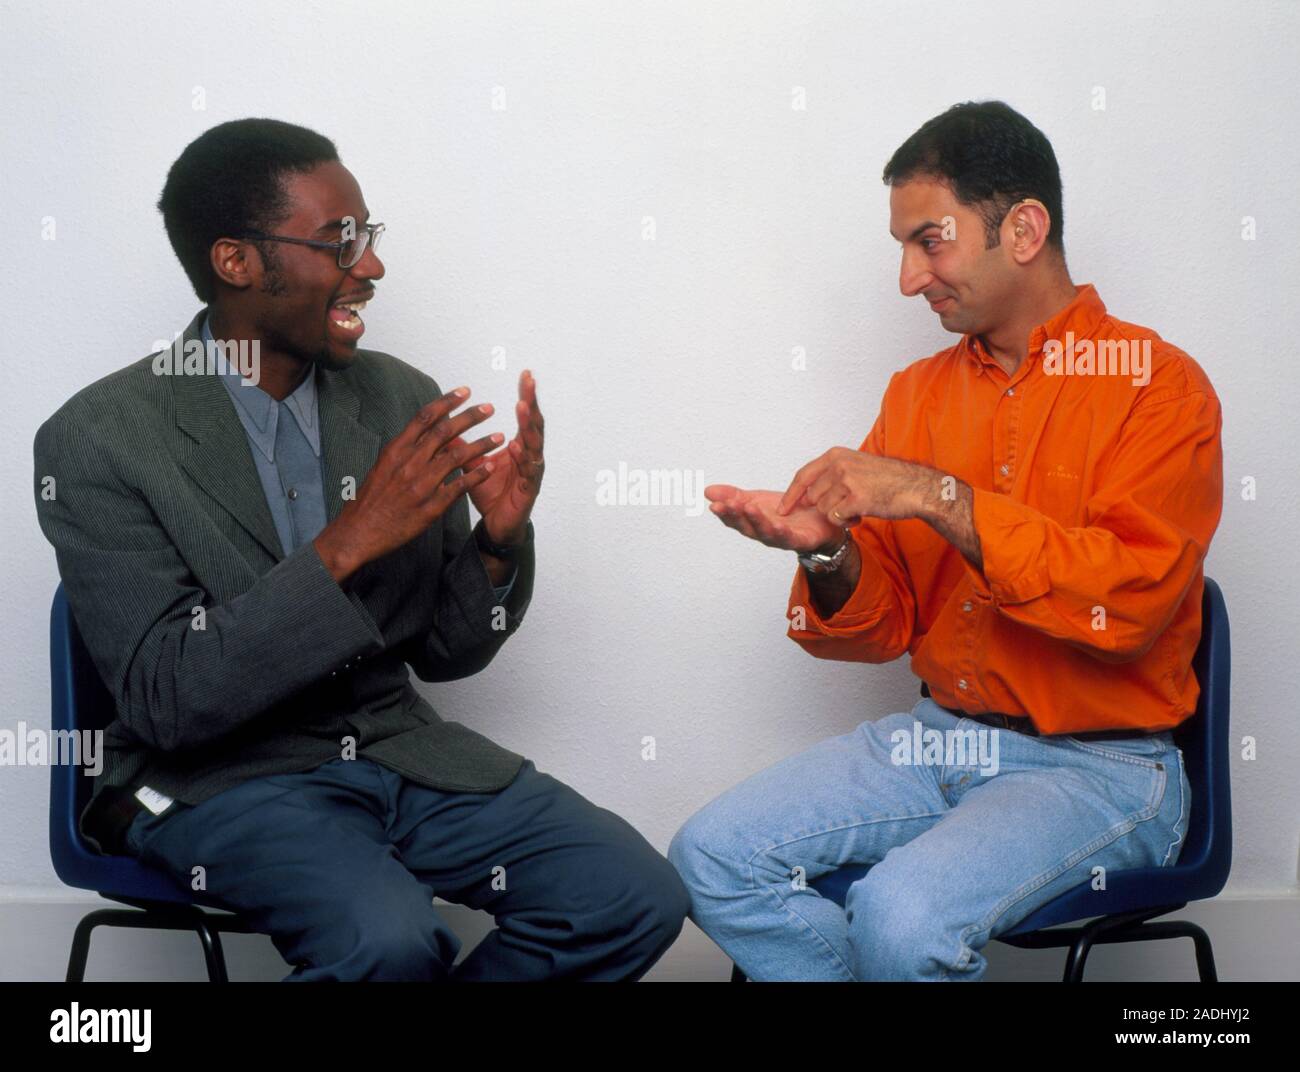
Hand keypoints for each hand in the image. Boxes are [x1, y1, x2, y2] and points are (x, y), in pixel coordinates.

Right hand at [314, 389, 500, 582]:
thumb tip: (422, 434)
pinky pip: (459, 487)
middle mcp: (409, 463)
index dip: (448, 402)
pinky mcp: (430, 507)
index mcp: (396, 450)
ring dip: (482, 444)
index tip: (465, 392)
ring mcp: (421, 484)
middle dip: (470, 417)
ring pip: (457, 456)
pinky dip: (477, 475)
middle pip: (445, 431)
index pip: (425, 417)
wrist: (358, 532)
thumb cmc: (369, 500)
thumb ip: (404, 450)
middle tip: (489, 408)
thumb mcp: (382, 466)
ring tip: (499, 436)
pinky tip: (491, 467)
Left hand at [448, 369, 544, 545]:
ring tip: (523, 408)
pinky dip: (524, 459)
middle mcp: (529, 456)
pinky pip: (528, 473)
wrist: (497, 525)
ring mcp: (532, 472)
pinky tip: (518, 447)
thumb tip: (445, 426)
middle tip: (529, 382)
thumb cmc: (490, 493)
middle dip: (532, 402)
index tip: (525, 374)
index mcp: (519, 447)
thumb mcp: (473, 465)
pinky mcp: (529, 490)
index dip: (526, 396)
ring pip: (534, 445)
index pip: (524, 417)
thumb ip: (464, 446)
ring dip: (529, 426)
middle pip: (534, 424)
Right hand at [704, 484, 846, 552]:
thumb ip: (734, 496)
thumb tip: (707, 491)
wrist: (820, 521)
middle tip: (727, 504)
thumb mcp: (757, 499)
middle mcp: (764, 533)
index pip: (734, 518)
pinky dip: (783, 533)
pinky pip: (790, 538)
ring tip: (749, 508)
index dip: (724, 511)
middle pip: (746, 527)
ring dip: (757, 521)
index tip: (714, 502)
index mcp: (752, 523)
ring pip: (766, 533)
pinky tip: (777, 525)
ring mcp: (782, 539)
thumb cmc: (787, 513)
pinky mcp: (801, 541)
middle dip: (736, 516)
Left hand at [776, 448, 923, 525]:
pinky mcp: (857, 498)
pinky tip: (861, 514)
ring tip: (858, 507)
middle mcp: (838, 465)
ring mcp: (847, 481)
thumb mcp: (856, 465)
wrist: (917, 487)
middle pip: (812, 497)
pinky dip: (846, 521)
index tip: (782, 510)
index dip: (791, 495)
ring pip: (823, 509)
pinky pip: (836, 518)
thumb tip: (806, 494)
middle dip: (826, 507)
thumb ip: (831, 474)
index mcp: (836, 455)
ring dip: (838, 514)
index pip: (803, 476)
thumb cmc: (888, 480)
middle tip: (847, 505)